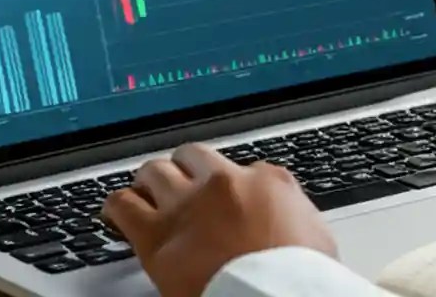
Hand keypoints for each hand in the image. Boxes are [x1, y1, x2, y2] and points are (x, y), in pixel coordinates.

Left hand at [102, 144, 335, 296]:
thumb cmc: (299, 278)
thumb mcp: (317, 237)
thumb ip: (294, 214)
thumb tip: (288, 219)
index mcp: (268, 182)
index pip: (242, 168)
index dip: (230, 184)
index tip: (226, 198)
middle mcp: (224, 184)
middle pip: (193, 156)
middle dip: (186, 170)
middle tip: (183, 186)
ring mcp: (186, 206)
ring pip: (155, 172)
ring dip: (152, 183)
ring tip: (149, 195)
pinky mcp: (156, 234)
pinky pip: (123, 204)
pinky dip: (119, 206)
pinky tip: (119, 212)